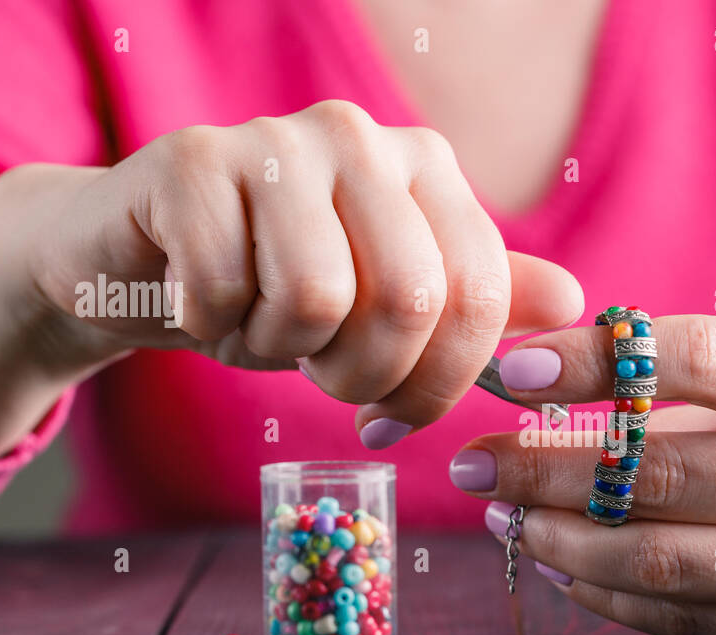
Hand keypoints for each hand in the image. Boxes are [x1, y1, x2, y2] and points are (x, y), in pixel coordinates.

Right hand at [16, 100, 581, 443]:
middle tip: (320, 375)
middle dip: (362, 376)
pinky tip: (201, 302)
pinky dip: (212, 327)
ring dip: (279, 351)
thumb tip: (572, 301)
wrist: (143, 256)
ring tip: (258, 327)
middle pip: (409, 301)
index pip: (479, 298)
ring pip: (317, 298)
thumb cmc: (277, 287)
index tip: (393, 415)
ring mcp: (276, 141)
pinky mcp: (191, 163)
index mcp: (427, 169)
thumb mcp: (389, 302)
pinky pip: (226, 291)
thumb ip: (476, 299)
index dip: (440, 384)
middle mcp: (362, 138)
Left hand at [448, 314, 715, 634]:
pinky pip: (690, 622)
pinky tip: (568, 565)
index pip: (703, 358)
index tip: (510, 365)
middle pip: (665, 476)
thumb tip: (557, 388)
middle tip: (472, 460)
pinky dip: (614, 598)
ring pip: (668, 562)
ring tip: (508, 514)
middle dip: (548, 468)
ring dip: (567, 540)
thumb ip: (707, 384)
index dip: (596, 362)